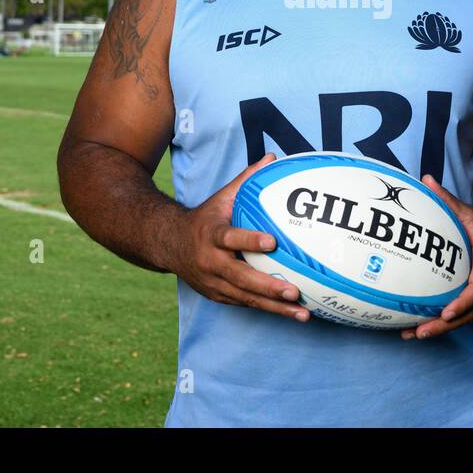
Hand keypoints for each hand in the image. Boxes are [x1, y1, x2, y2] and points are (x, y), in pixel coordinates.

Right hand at [167, 152, 309, 322]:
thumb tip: (273, 158)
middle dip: (268, 286)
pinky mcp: (219, 296)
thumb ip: (247, 179)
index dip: (249, 241)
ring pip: (246, 297)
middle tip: (295, 292)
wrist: (169, 244)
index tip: (272, 242)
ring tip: (303, 313)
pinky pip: (246, 304)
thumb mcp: (221, 198)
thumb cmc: (206, 219)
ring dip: (275, 307)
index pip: (230, 238)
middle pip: (241, 277)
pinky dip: (269, 310)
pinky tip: (293, 313)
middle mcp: (211, 262)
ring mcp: (214, 283)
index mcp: (211, 236)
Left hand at [401, 173, 472, 340]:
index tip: (445, 311)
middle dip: (445, 325)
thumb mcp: (467, 209)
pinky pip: (459, 313)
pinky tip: (416, 325)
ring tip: (411, 336)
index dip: (463, 302)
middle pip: (468, 312)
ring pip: (464, 317)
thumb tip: (425, 178)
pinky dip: (441, 321)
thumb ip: (446, 198)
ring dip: (440, 328)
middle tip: (419, 332)